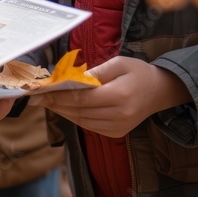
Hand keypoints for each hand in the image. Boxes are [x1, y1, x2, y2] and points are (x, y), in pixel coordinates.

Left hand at [29, 57, 190, 136]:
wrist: (160, 91)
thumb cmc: (138, 72)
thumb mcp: (119, 63)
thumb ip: (96, 72)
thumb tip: (72, 78)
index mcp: (120, 95)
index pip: (83, 98)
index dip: (61, 96)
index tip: (43, 91)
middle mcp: (119, 115)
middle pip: (80, 112)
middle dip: (57, 104)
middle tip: (37, 97)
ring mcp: (118, 127)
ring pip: (83, 121)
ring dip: (63, 112)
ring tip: (47, 102)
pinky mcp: (116, 133)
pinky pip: (90, 126)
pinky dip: (75, 117)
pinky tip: (65, 109)